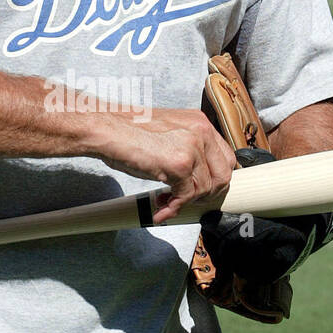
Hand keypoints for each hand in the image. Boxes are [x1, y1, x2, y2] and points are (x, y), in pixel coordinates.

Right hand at [94, 108, 237, 225]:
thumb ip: (187, 149)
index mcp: (200, 123)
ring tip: (165, 202)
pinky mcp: (179, 165)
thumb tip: (196, 176)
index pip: (225, 157)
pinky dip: (173, 208)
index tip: (201, 189)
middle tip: (186, 199)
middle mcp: (202, 132)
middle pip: (223, 175)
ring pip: (204, 189)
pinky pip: (185, 196)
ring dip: (185, 202)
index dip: (214, 178)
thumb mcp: (168, 133)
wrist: (107, 128)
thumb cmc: (129, 131)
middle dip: (206, 194)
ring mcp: (192, 148)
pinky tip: (160, 209)